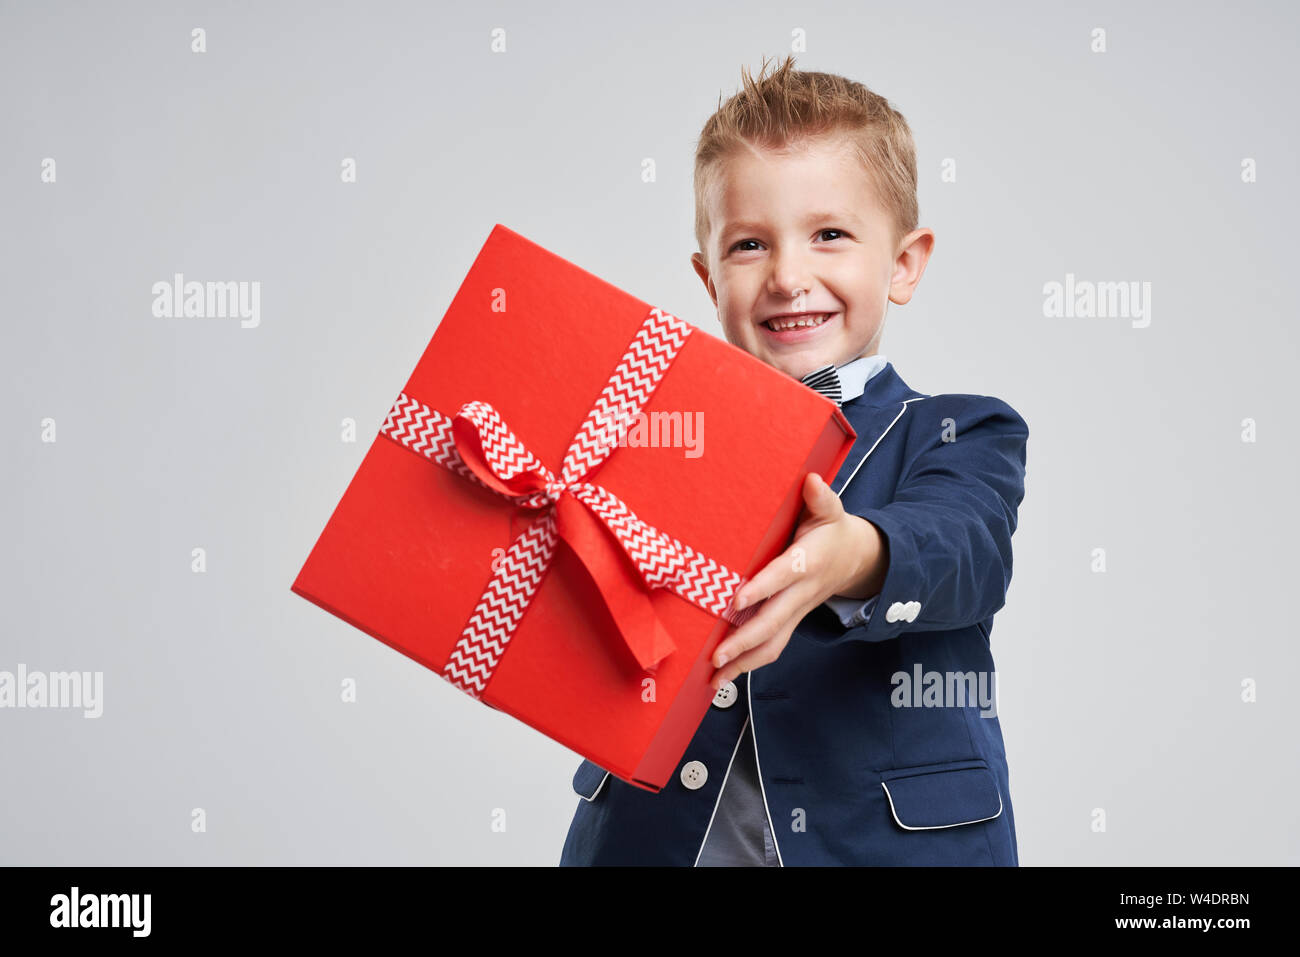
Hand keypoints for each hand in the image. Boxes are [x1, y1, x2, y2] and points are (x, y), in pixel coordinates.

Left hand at [710, 472, 886, 690]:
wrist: (855, 560)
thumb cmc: (833, 531)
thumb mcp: (831, 511)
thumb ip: (820, 498)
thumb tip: (810, 481)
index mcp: (806, 563)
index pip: (781, 577)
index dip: (760, 589)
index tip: (735, 601)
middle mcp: (800, 593)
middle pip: (772, 622)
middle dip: (743, 642)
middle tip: (716, 658)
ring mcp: (796, 612)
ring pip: (772, 644)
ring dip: (743, 664)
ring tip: (715, 682)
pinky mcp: (790, 622)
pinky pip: (771, 647)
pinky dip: (748, 665)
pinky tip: (725, 678)